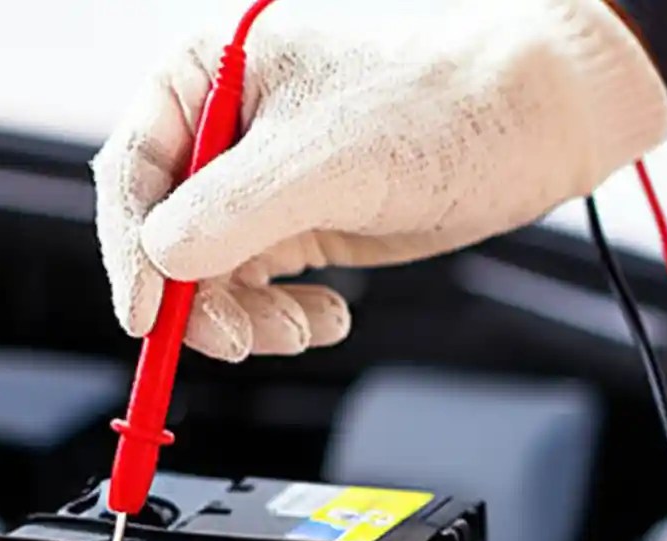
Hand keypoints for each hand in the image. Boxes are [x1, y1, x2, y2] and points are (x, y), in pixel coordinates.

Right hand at [91, 0, 666, 361]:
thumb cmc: (444, 103)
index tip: (146, 316)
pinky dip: (281, 315)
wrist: (536, 124)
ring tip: (302, 328)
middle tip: (234, 340)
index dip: (131, 250)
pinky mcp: (295, 222)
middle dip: (198, 297)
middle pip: (166, 234)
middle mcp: (222, 127)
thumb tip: (162, 261)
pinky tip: (325, 317)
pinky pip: (257, 286)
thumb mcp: (327, 157)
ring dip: (246, 317)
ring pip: (210, 273)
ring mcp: (258, 181)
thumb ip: (233, 210)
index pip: (134, 171)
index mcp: (206, 74)